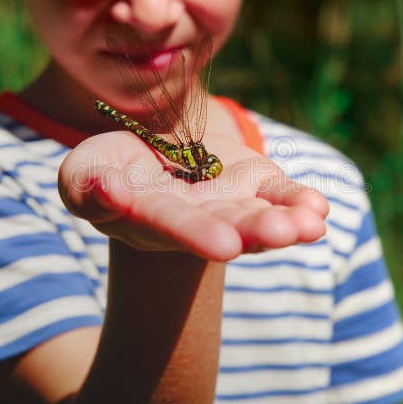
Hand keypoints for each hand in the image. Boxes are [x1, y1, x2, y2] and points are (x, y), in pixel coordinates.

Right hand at [58, 131, 328, 260]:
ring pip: (260, 215)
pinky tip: (318, 209)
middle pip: (226, 226)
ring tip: (310, 225)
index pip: (172, 226)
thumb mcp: (84, 172)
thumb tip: (111, 193)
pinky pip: (281, 195)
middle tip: (282, 233)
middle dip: (254, 230)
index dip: (196, 234)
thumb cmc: (110, 168)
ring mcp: (230, 204)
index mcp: (151, 219)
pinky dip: (300, 202)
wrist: (152, 157)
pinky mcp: (255, 184)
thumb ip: (88, 187)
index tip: (225, 245)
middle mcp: (197, 220)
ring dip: (286, 222)